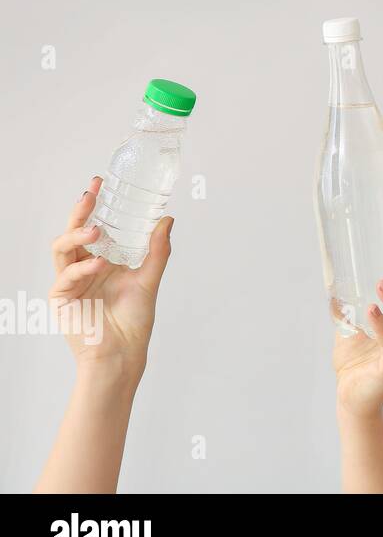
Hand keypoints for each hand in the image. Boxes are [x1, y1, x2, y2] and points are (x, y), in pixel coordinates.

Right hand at [50, 176, 171, 379]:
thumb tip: (167, 220)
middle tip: (91, 193)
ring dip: (77, 235)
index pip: (93, 226)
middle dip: (80, 210)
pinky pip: (66, 277)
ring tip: (96, 228)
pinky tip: (99, 264)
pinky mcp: (62, 299)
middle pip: (73, 232)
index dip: (95, 205)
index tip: (102, 183)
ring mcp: (70, 282)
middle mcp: (82, 267)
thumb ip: (156, 251)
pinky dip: (82, 267)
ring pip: (62, 248)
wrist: (123, 353)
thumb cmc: (133, 320)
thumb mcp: (149, 279)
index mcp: (100, 260)